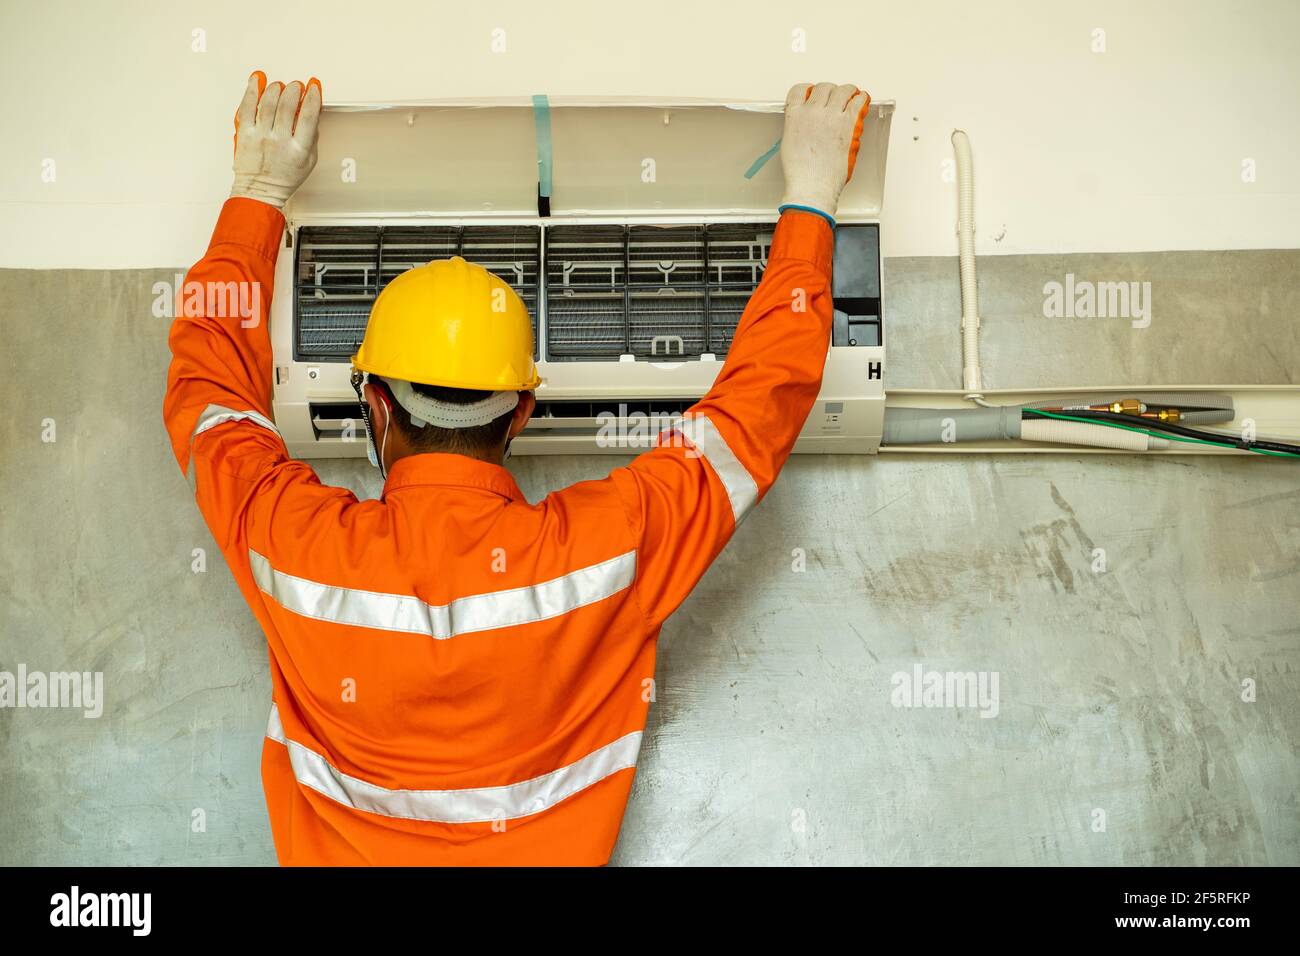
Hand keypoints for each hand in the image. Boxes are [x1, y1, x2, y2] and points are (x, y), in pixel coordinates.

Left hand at [230, 71, 321, 208]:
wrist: (260, 191)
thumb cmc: (283, 178)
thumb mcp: (309, 161)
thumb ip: (312, 137)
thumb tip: (313, 112)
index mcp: (298, 150)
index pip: (308, 117)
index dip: (313, 97)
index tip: (314, 87)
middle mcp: (278, 141)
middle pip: (287, 106)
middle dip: (294, 90)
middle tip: (297, 86)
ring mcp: (260, 136)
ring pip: (268, 103)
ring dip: (276, 88)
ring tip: (280, 86)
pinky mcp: (244, 133)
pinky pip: (247, 107)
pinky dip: (252, 91)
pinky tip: (256, 81)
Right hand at [779, 82, 870, 220]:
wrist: (812, 186)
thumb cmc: (801, 173)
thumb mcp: (790, 144)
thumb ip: (800, 127)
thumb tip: (810, 124)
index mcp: (794, 116)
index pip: (799, 90)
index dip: (808, 90)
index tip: (812, 94)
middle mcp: (812, 111)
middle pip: (823, 87)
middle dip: (829, 92)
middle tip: (835, 99)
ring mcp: (832, 116)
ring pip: (842, 90)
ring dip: (847, 92)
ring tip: (851, 97)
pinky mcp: (849, 123)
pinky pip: (859, 100)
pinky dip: (862, 98)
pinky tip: (862, 101)